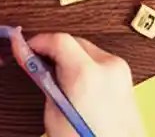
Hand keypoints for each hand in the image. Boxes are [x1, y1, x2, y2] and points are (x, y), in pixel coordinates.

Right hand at [28, 33, 145, 136]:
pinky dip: (86, 65)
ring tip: (57, 78)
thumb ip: (46, 84)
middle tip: (37, 63)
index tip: (27, 47)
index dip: (39, 41)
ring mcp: (120, 70)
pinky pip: (101, 60)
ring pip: (88, 49)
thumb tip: (35, 65)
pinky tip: (76, 82)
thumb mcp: (55, 115)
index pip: (59, 40)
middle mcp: (107, 66)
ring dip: (71, 57)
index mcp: (86, 74)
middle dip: (54, 49)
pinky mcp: (126, 77)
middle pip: (75, 41)